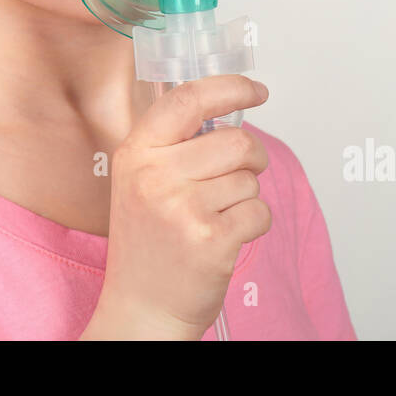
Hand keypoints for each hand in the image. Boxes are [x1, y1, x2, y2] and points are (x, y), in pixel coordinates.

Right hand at [83, 75, 270, 339]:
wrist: (141, 308)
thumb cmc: (147, 243)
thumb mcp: (140, 181)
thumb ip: (173, 144)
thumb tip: (226, 110)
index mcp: (136, 154)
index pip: (188, 100)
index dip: (230, 87)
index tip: (256, 89)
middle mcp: (155, 176)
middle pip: (235, 141)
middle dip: (251, 157)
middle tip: (238, 176)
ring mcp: (182, 209)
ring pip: (250, 178)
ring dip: (245, 196)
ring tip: (216, 217)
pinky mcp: (211, 240)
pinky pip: (259, 211)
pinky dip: (253, 223)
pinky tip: (225, 237)